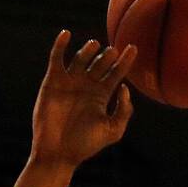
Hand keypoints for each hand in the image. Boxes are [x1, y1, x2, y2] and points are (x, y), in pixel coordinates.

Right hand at [30, 31, 135, 168]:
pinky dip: (60, 45)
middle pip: (100, 64)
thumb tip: (124, 87)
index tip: (134, 48)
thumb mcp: (113, 130)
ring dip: (88, 50)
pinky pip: (57, 59)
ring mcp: (70, 82)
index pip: (116, 73)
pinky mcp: (53, 81)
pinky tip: (66, 34)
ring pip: (81, 59)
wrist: (59, 152)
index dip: (125, 61)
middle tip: (114, 50)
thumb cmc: (86, 144)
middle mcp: (87, 86)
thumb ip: (123, 111)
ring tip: (95, 45)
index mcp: (102, 96)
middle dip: (107, 56)